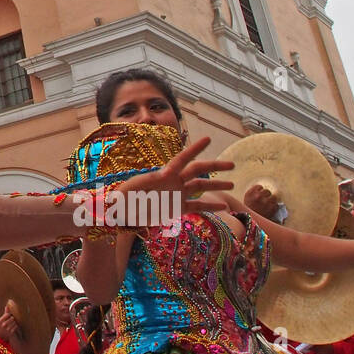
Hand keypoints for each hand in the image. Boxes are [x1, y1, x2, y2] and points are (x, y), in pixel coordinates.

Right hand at [0, 300, 22, 344]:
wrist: (1, 338)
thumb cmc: (0, 327)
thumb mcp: (0, 321)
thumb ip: (5, 313)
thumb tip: (7, 305)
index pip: (7, 314)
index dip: (9, 315)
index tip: (8, 316)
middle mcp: (3, 325)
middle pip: (12, 318)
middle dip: (12, 318)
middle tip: (11, 320)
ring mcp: (7, 329)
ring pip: (15, 322)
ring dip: (14, 322)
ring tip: (12, 324)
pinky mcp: (11, 332)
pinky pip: (16, 326)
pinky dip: (16, 326)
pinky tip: (13, 327)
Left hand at [117, 136, 235, 219]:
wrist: (121, 215)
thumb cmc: (121, 200)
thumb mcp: (127, 191)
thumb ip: (142, 184)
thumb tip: (155, 179)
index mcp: (163, 175)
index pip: (182, 159)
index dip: (194, 149)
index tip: (207, 139)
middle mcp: (173, 182)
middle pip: (197, 170)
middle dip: (214, 166)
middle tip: (232, 165)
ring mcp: (177, 195)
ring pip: (200, 187)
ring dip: (216, 185)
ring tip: (233, 184)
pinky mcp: (177, 208)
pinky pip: (197, 206)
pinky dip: (210, 206)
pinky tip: (224, 206)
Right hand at [244, 184, 279, 216]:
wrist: (250, 224)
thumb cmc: (248, 213)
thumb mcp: (246, 201)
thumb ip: (252, 194)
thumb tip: (261, 189)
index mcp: (250, 193)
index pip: (259, 186)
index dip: (260, 191)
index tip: (260, 195)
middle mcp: (257, 196)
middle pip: (267, 191)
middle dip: (267, 196)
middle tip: (264, 201)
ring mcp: (265, 202)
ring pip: (274, 197)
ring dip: (272, 201)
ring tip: (268, 206)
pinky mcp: (272, 208)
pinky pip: (276, 205)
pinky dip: (274, 208)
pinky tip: (270, 210)